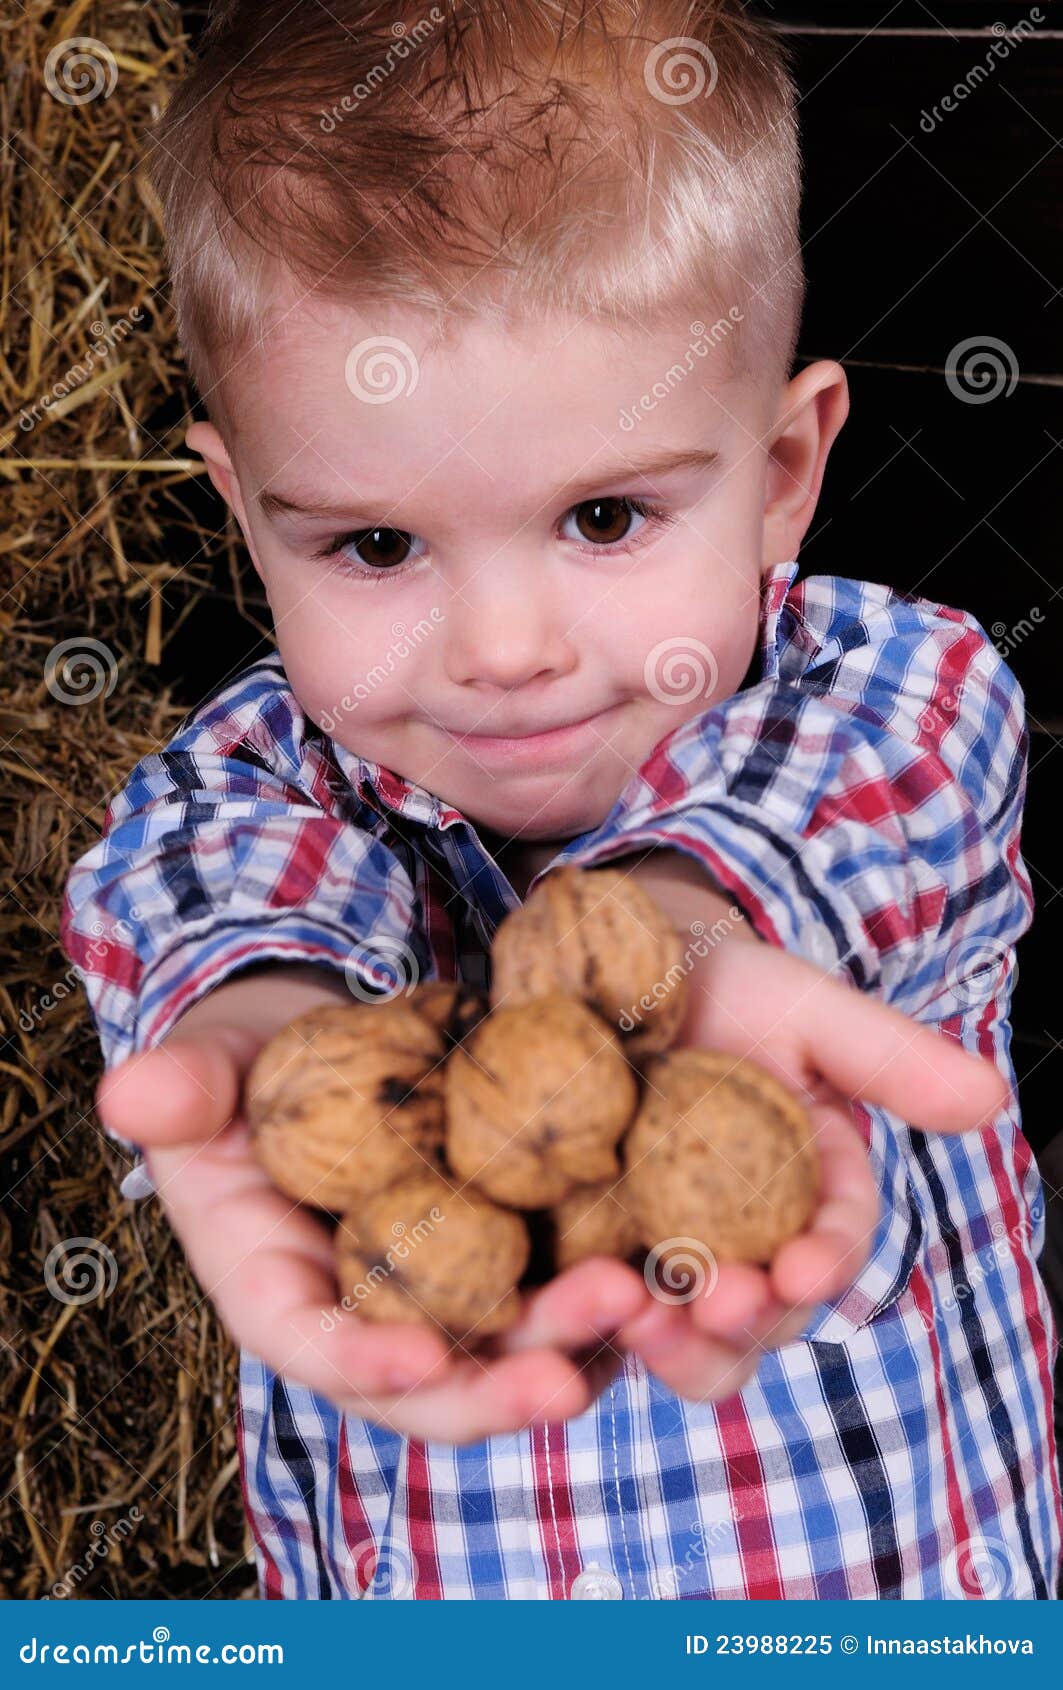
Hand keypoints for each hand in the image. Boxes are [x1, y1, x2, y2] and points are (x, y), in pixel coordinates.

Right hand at [97, 974, 650, 1444]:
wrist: (326, 1038)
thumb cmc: (252, 1059)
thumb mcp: (213, 1062)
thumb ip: (183, 1083)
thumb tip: (126, 1096)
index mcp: (277, 1279)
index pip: (311, 1341)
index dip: (361, 1361)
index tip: (420, 1361)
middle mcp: (366, 1306)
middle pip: (431, 1376)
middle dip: (497, 1384)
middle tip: (568, 1373)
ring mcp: (442, 1285)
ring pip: (510, 1344)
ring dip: (577, 1343)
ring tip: (644, 1307)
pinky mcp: (508, 1246)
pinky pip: (559, 1282)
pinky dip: (613, 1286)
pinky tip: (672, 1266)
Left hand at [612, 856, 1007, 1399]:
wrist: (616, 967)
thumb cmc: (723, 985)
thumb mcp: (805, 1007)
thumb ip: (888, 1056)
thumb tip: (990, 1098)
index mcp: (809, 1190)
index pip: (834, 1243)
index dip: (827, 1261)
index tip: (802, 1268)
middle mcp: (745, 1241)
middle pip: (761, 1318)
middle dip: (744, 1324)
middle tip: (718, 1305)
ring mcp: (662, 1254)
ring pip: (681, 1337)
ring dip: (670, 1343)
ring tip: (637, 1316)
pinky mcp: (586, 1255)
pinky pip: (589, 1310)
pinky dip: (583, 1319)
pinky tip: (564, 1304)